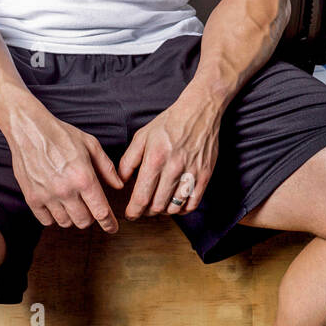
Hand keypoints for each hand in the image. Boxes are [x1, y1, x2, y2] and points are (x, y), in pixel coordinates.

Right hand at [8, 104, 122, 231]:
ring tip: (71, 202)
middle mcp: (66, 190)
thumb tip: (118, 185)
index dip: (109, 223)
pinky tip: (56, 203)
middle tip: (89, 207)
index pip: (101, 211)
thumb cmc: (62, 135)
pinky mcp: (32, 198)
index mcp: (84, 177)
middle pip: (84, 221)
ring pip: (65, 222)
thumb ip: (106, 168)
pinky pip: (46, 220)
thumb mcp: (91, 145)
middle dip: (90, 217)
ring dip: (71, 216)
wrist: (30, 129)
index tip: (112, 228)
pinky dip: (53, 216)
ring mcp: (47, 196)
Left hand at [117, 91, 220, 219]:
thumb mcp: (141, 137)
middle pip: (157, 206)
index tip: (130, 214)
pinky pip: (193, 203)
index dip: (133, 211)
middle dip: (146, 212)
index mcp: (155, 159)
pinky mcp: (204, 175)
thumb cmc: (168, 123)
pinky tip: (175, 204)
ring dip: (163, 211)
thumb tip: (121, 182)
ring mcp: (191, 173)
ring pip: (174, 208)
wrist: (199, 111)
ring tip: (158, 205)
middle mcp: (173, 168)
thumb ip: (128, 161)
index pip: (141, 197)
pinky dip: (182, 209)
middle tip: (143, 209)